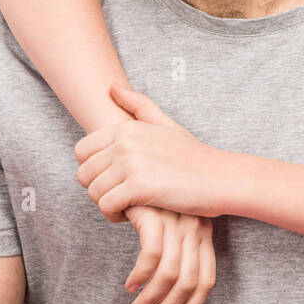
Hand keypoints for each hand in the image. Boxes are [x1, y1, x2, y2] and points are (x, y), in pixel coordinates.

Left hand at [74, 82, 239, 219]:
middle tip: (122, 196)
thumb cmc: (194, 156)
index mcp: (127, 128)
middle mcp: (125, 142)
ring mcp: (131, 163)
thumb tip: (111, 87)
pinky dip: (116, 215)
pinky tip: (135, 214)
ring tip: (129, 206)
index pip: (81, 151)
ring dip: (107, 205)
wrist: (221, 178)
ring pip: (93, 192)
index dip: (94, 170)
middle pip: (83, 174)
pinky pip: (106, 206)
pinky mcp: (138, 187)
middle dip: (99, 189)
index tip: (115, 179)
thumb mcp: (166, 124)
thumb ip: (138, 105)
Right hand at [122, 205, 215, 303]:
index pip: (206, 281)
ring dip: (150, 300)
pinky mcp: (156, 216)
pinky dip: (140, 277)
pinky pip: (151, 257)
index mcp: (205, 233)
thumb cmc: (154, 199)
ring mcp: (176, 221)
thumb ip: (175, 255)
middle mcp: (195, 229)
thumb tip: (169, 298)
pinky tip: (129, 285)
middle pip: (189, 283)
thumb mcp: (172, 225)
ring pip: (169, 275)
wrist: (140, 162)